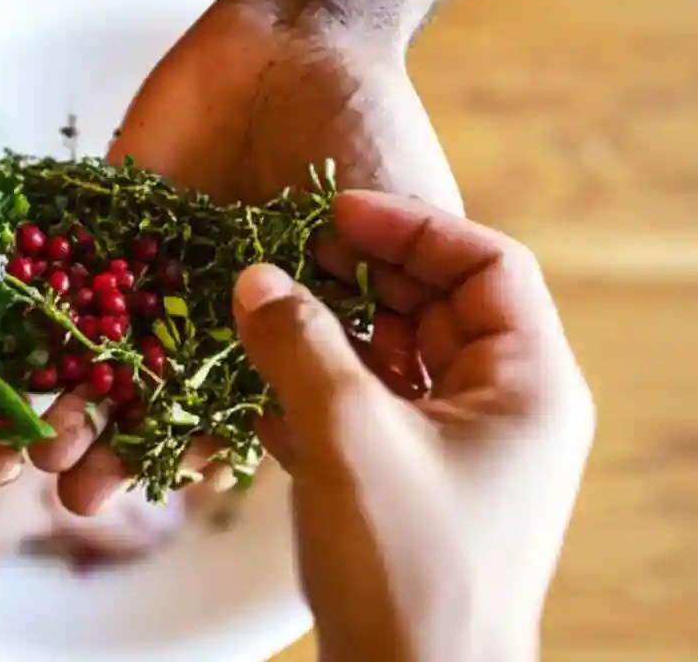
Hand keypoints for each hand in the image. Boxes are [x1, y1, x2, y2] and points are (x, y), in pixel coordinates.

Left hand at [36, 0, 467, 513]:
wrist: (302, 41)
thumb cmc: (366, 130)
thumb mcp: (385, 237)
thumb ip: (356, 309)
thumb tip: (345, 403)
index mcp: (275, 338)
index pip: (232, 418)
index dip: (198, 457)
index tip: (167, 494)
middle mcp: (206, 319)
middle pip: (152, 402)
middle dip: (115, 451)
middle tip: (75, 496)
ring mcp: (151, 275)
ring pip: (99, 353)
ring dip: (66, 403)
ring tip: (32, 450)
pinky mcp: (106, 225)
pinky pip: (62, 275)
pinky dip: (33, 316)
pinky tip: (3, 358)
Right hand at [233, 191, 592, 659]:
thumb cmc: (405, 567)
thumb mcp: (348, 438)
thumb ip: (298, 344)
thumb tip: (252, 278)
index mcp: (528, 386)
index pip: (487, 264)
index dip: (411, 227)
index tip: (332, 213)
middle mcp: (502, 410)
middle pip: (436, 306)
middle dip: (359, 277)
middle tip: (284, 256)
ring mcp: (456, 452)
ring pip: (394, 359)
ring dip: (327, 334)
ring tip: (260, 315)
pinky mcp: (410, 487)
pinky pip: (367, 411)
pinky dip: (317, 392)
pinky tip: (261, 392)